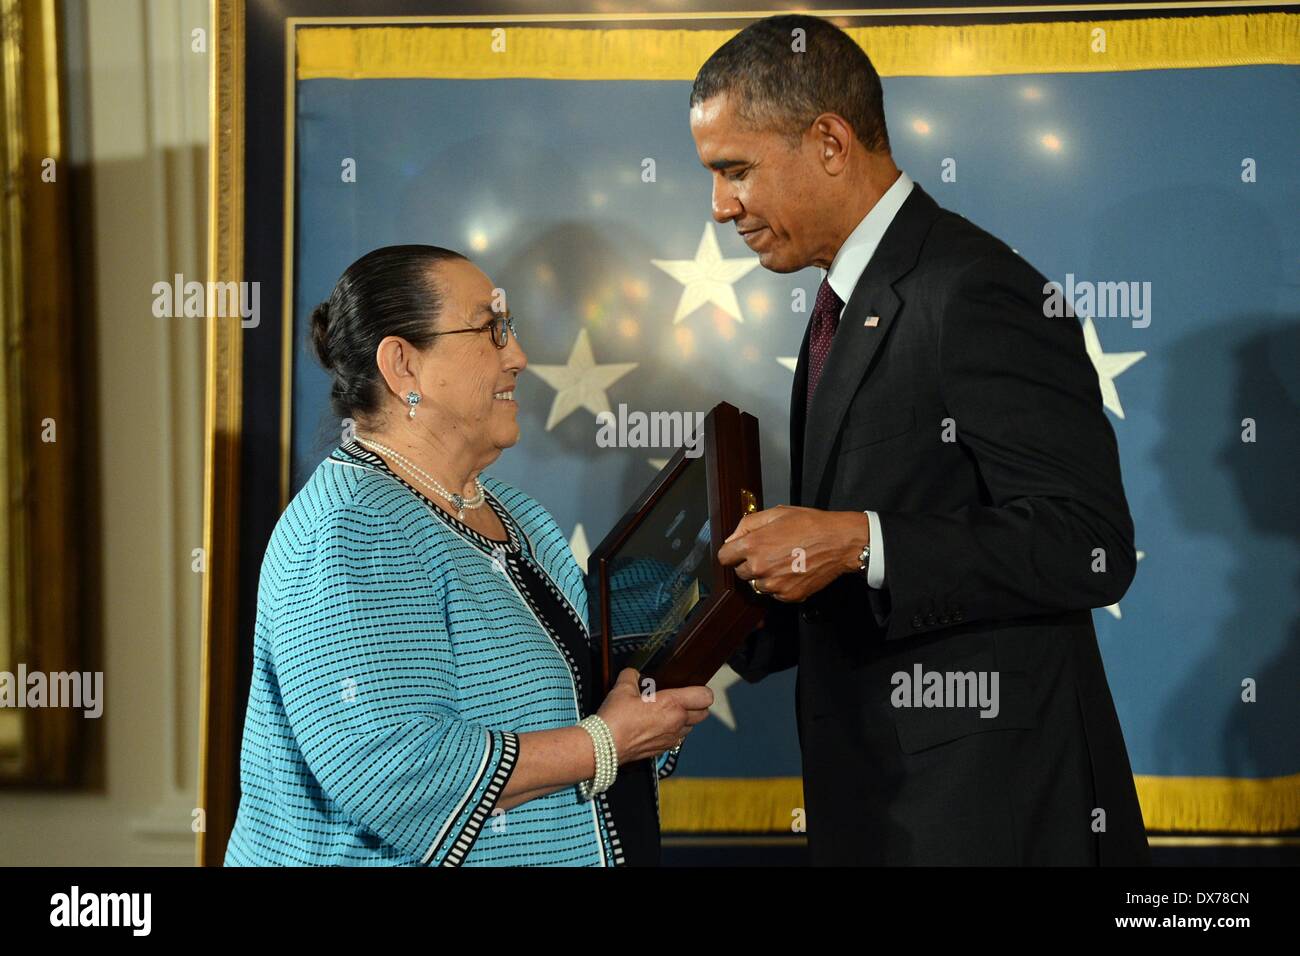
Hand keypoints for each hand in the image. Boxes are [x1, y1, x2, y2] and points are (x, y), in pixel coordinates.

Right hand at [595, 668, 712, 762]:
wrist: (604, 746)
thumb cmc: (615, 718)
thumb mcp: (622, 687)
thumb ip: (632, 675)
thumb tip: (633, 673)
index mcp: (672, 704)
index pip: (705, 696)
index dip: (701, 690)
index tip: (692, 687)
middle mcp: (677, 722)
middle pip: (704, 714)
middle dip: (697, 706)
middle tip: (682, 699)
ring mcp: (672, 739)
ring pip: (691, 728)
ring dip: (685, 720)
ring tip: (668, 713)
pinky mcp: (663, 750)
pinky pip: (677, 740)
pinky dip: (673, 733)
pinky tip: (658, 726)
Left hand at [717, 505, 868, 602]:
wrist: (838, 541)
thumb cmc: (810, 524)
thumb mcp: (776, 513)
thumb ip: (748, 524)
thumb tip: (732, 538)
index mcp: (753, 545)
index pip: (724, 557)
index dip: (732, 552)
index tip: (739, 552)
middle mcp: (760, 567)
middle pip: (740, 573)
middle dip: (750, 563)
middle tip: (768, 553)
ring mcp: (774, 584)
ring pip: (757, 584)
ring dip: (765, 576)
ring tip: (783, 561)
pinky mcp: (788, 595)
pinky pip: (774, 593)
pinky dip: (780, 585)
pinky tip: (792, 571)